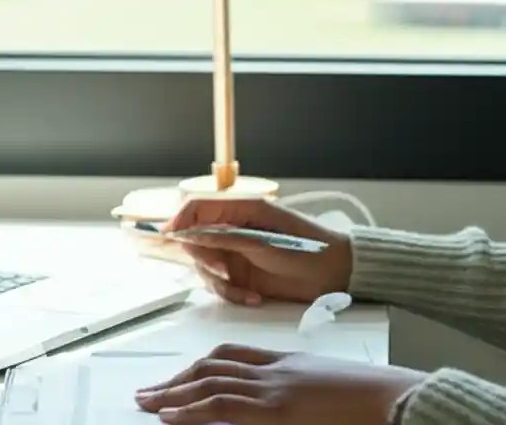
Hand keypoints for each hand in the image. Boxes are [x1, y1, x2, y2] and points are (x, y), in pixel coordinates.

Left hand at [135, 344, 425, 424]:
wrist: (398, 400)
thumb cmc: (375, 399)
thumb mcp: (326, 390)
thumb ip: (297, 393)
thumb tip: (280, 407)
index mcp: (288, 363)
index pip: (232, 356)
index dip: (199, 365)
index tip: (178, 376)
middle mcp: (276, 371)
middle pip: (213, 367)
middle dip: (176, 379)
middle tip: (148, 392)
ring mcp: (275, 389)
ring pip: (209, 385)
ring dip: (172, 394)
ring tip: (146, 403)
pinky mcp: (277, 411)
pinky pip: (222, 407)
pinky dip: (191, 409)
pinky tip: (170, 415)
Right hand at [164, 198, 351, 305]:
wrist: (334, 273)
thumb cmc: (307, 247)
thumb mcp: (262, 241)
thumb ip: (223, 237)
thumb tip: (188, 233)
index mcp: (240, 209)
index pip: (197, 206)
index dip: (180, 219)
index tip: (171, 237)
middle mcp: (232, 229)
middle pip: (194, 240)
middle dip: (203, 258)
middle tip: (221, 269)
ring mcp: (235, 253)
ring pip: (204, 267)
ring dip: (219, 283)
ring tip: (243, 291)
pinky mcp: (240, 275)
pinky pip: (220, 286)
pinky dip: (232, 294)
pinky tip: (253, 298)